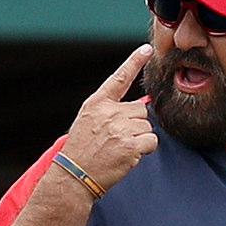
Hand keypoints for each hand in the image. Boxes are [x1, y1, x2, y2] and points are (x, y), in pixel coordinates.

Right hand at [60, 46, 159, 193]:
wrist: (74, 176)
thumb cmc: (81, 152)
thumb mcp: (87, 122)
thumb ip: (108, 111)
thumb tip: (137, 109)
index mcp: (97, 103)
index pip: (119, 78)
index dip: (134, 62)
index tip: (147, 49)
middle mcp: (109, 112)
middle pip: (141, 109)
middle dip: (135, 124)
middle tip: (118, 139)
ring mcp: (120, 128)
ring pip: (147, 126)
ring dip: (140, 138)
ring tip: (120, 149)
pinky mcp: (130, 144)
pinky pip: (151, 141)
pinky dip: (145, 150)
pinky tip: (128, 156)